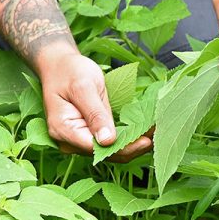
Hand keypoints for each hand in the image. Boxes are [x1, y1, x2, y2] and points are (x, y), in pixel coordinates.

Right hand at [35, 46, 152, 161]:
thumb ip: (95, 114)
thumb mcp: (84, 87)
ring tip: (155, 132)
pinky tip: (144, 130)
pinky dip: (126, 138)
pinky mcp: (87, 136)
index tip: (148, 139)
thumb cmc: (69, 71)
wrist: (58, 66)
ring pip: (109, 151)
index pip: (99, 149)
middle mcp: (69, 141)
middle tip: (159, 134)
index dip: (125, 148)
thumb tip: (107, 141)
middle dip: (133, 146)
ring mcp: (77, 141)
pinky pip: (108, 143)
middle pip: (106, 154)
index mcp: (63, 130)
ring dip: (132, 143)